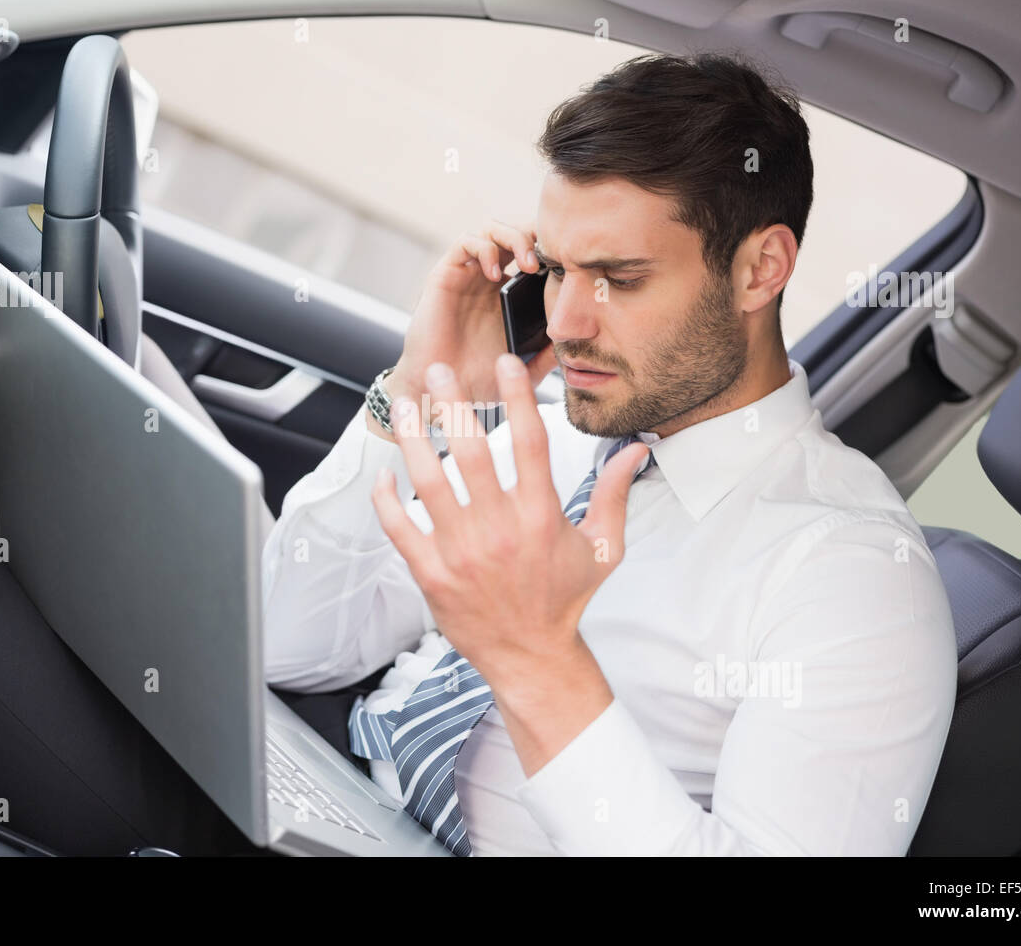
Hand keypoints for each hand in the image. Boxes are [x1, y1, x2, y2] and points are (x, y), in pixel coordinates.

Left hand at [371, 353, 647, 694]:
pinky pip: (400, 528)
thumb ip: (614, 495)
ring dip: (414, 439)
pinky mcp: (432, 574)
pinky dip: (388, 499)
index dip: (517, 397)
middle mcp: (500, 530)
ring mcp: (461, 553)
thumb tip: (634, 451)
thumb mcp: (604, 549)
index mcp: (542, 517)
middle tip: (440, 370)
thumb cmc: (565, 600)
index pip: (530, 442)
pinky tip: (386, 474)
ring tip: (407, 407)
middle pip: (471, 452)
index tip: (506, 363)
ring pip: (429, 482)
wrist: (531, 657)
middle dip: (454, 404)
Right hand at [382, 220, 556, 425]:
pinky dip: (486, 249)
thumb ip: (545, 356)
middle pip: (515, 231)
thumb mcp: (521, 369)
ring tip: (529, 263)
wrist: (437, 392)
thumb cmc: (475, 381)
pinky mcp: (446, 275)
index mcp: (509, 294)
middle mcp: (488, 279)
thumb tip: (574, 343)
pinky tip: (496, 274)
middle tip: (552, 259)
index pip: (533, 252)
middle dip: (536, 235)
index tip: (572, 266)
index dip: (551, 250)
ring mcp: (467, 275)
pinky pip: (466, 242)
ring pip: (492, 228)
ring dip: (515, 237)